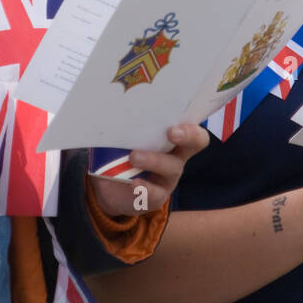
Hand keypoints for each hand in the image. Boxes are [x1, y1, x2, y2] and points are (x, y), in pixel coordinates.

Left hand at [87, 123, 208, 216]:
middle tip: (170, 132)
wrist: (108, 189)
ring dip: (154, 159)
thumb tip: (107, 106)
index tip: (175, 123)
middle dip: (187, 135)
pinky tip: (133, 184)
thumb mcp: (118, 136)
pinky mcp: (156, 196)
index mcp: (170, 135)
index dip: (191, 125)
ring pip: (171, 166)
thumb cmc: (118, 153)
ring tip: (133, 157)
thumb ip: (118, 123)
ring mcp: (168, 177)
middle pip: (195, 142)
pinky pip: (155, 193)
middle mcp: (175, 154)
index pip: (192, 126)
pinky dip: (144, 187)